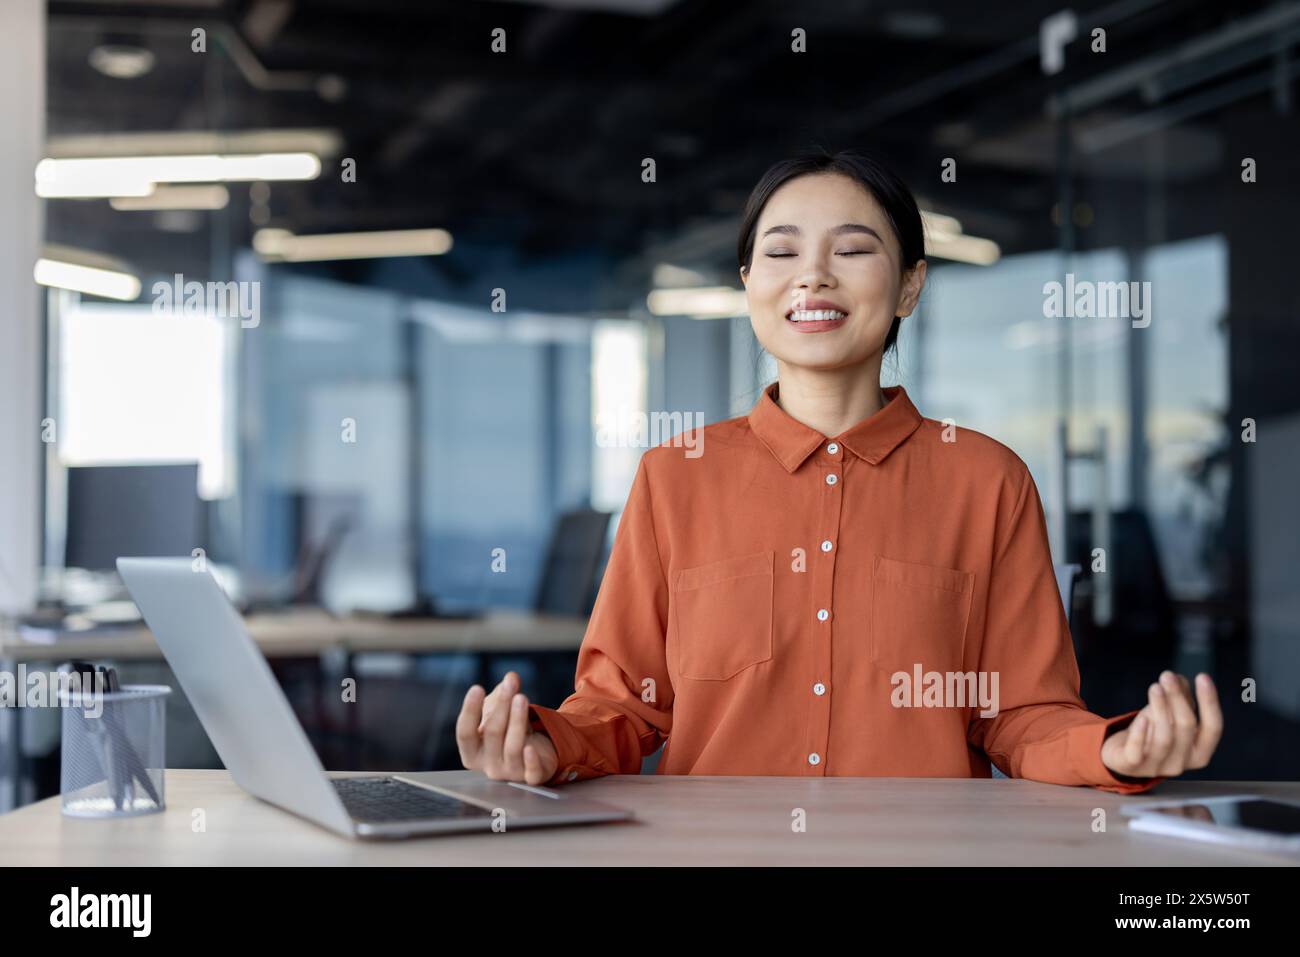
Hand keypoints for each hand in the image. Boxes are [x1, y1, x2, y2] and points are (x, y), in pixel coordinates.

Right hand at [456, 670, 558, 784]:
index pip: (465, 733)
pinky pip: (531, 772)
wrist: (533, 756)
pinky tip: (531, 747)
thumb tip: (512, 677)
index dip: (470, 711)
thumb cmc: (508, 734)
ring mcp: (509, 773)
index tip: (477, 688)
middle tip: (510, 684)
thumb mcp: (501, 714)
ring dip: (517, 720)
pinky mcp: (531, 778)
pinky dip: (531, 760)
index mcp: (472, 752)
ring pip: (513, 746)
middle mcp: (488, 766)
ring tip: (521, 697)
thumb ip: (503, 694)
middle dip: (501, 706)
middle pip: (492, 734)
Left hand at [1100, 671, 1222, 779]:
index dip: (1210, 702)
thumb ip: (1179, 698)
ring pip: (1164, 738)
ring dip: (1160, 709)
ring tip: (1155, 687)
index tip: (1202, 676)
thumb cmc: (1151, 732)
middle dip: (1178, 699)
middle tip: (1167, 676)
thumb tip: (1180, 679)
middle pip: (1186, 728)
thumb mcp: (1168, 714)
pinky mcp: (1132, 766)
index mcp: (1199, 752)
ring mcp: (1157, 767)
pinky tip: (1141, 718)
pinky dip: (1140, 735)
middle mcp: (1181, 763)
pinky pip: (1137, 752)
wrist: (1122, 756)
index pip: (1213, 727)